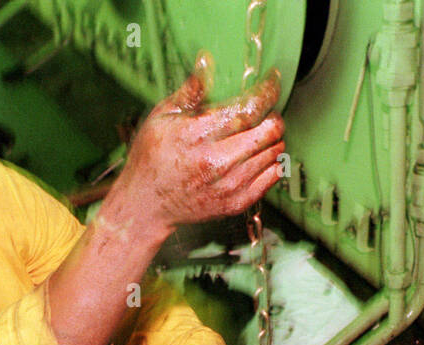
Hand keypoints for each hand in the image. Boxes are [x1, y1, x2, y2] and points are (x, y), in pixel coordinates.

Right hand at [111, 52, 284, 232]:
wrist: (148, 205)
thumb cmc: (152, 158)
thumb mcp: (162, 117)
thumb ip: (190, 91)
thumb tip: (206, 61)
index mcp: (198, 136)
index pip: (248, 109)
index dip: (267, 92)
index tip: (272, 81)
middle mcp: (218, 162)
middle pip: (269, 131)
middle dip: (272, 116)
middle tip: (264, 112)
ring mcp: (230, 186)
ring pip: (274, 152)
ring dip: (272, 139)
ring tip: (257, 134)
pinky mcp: (237, 203)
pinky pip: (273, 176)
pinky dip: (272, 162)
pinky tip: (257, 156)